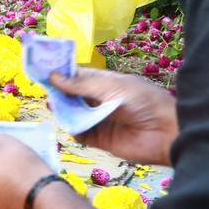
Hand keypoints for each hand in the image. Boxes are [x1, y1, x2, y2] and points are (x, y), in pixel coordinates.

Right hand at [50, 69, 177, 165]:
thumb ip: (81, 85)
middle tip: (45, 91)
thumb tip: (53, 76)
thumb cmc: (143, 101)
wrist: (167, 133)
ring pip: (72, 114)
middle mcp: (99, 100)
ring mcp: (99, 120)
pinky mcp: (100, 139)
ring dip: (63, 111)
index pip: (76, 76)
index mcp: (104, 83)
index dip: (60, 73)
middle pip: (71, 95)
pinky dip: (73, 130)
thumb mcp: (111, 87)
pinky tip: (70, 125)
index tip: (41, 70)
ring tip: (53, 107)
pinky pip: (80, 133)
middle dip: (58, 93)